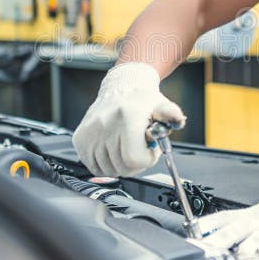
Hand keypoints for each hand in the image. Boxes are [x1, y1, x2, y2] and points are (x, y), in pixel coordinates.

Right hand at [72, 62, 185, 176]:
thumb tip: (179, 119)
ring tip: (125, 145)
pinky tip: (112, 148)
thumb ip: (171, 114)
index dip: (146, 158)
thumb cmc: (142, 101)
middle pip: (122, 167)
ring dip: (119, 164)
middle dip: (135, 162)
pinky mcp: (80, 139)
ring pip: (108, 170)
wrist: (120, 89)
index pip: (135, 159)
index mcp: (127, 117)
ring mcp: (90, 132)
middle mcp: (105, 124)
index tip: (148, 147)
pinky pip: (94, 167)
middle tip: (137, 146)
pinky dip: (105, 163)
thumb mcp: (161, 106)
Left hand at [198, 179, 258, 255]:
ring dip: (249, 245)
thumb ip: (233, 229)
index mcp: (247, 215)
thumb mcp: (256, 217)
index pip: (219, 219)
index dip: (203, 228)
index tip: (189, 237)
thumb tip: (205, 236)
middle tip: (209, 250)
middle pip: (235, 229)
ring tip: (240, 253)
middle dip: (220, 240)